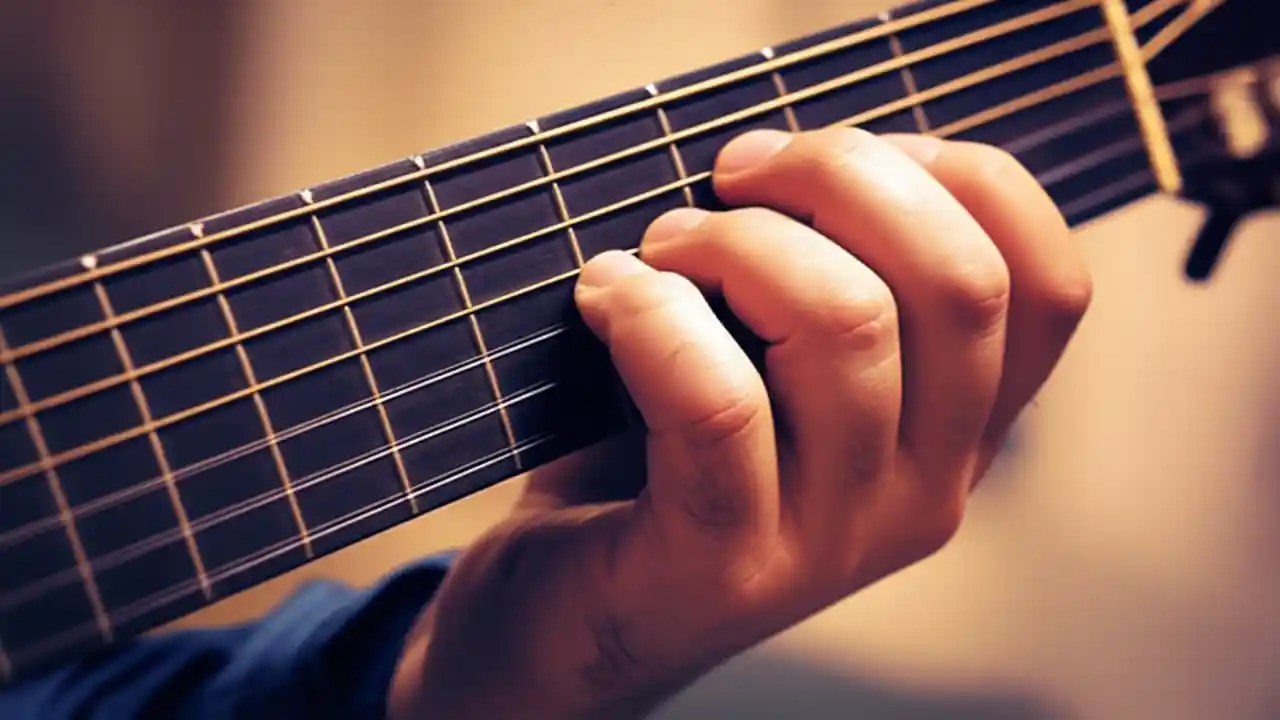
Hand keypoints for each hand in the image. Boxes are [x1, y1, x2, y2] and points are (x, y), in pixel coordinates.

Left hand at [388, 128, 1090, 718]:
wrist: (565, 623)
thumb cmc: (658, 464)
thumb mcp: (777, 371)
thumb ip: (824, 280)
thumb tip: (802, 155)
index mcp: (956, 435)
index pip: (1049, 287)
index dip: (964, 178)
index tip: (840, 156)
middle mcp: (926, 492)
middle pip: (956, 283)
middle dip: (839, 175)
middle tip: (735, 172)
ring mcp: (836, 538)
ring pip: (844, 325)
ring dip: (734, 242)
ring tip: (660, 248)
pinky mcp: (728, 563)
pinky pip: (718, 400)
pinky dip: (650, 312)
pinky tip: (605, 295)